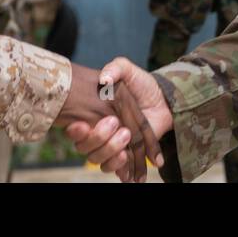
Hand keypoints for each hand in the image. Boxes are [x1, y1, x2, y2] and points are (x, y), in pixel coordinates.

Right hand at [65, 57, 173, 181]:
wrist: (162, 99)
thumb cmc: (140, 84)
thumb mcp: (127, 70)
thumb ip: (115, 67)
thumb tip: (104, 78)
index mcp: (92, 114)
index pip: (75, 130)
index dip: (76, 131)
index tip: (83, 124)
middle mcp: (97, 132)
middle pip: (86, 148)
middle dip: (98, 138)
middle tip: (115, 123)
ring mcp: (111, 145)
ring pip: (99, 160)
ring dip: (110, 151)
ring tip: (126, 137)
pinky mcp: (126, 155)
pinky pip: (116, 169)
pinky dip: (120, 168)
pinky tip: (128, 157)